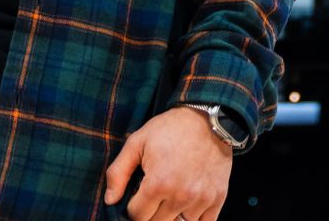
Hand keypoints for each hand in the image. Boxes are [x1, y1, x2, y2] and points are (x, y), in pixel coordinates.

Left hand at [103, 106, 232, 220]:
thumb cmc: (170, 128)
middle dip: (151, 211)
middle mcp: (181, 196)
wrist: (207, 118)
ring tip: (173, 194)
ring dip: (173, 214)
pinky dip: (194, 217)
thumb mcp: (137, 142)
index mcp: (158, 184)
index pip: (137, 216)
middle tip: (155, 193)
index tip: (139, 193)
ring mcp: (201, 199)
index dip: (134, 206)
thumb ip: (118, 173)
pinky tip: (189, 203)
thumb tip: (110, 200)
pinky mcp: (218, 198)